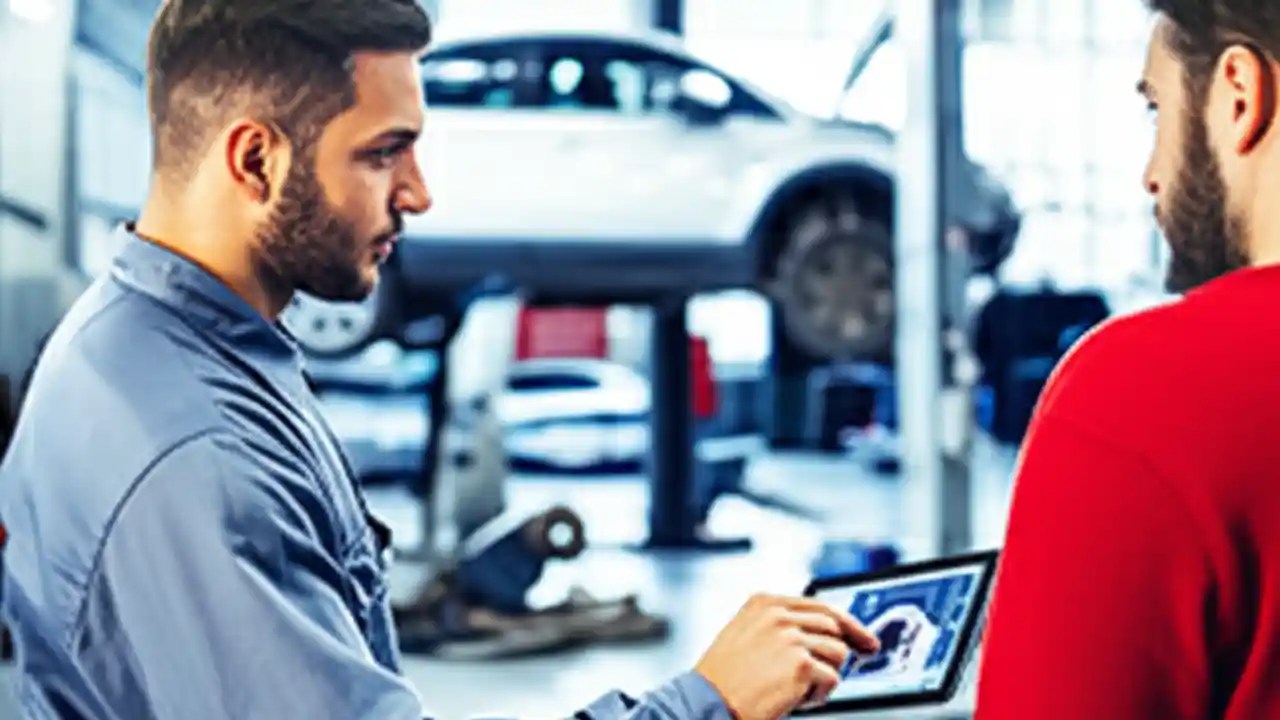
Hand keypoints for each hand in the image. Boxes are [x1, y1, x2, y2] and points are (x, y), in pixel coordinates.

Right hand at [694, 594, 879, 719]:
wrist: (708, 703)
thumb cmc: (724, 678)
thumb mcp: (747, 635)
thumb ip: (781, 627)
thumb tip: (825, 634)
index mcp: (765, 603)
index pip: (820, 605)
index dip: (848, 623)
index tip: (863, 636)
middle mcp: (778, 615)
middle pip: (835, 627)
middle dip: (845, 650)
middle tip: (853, 661)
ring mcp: (790, 637)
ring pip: (838, 653)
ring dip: (825, 675)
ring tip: (798, 690)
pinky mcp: (801, 664)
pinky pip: (832, 678)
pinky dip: (819, 695)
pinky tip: (795, 700)